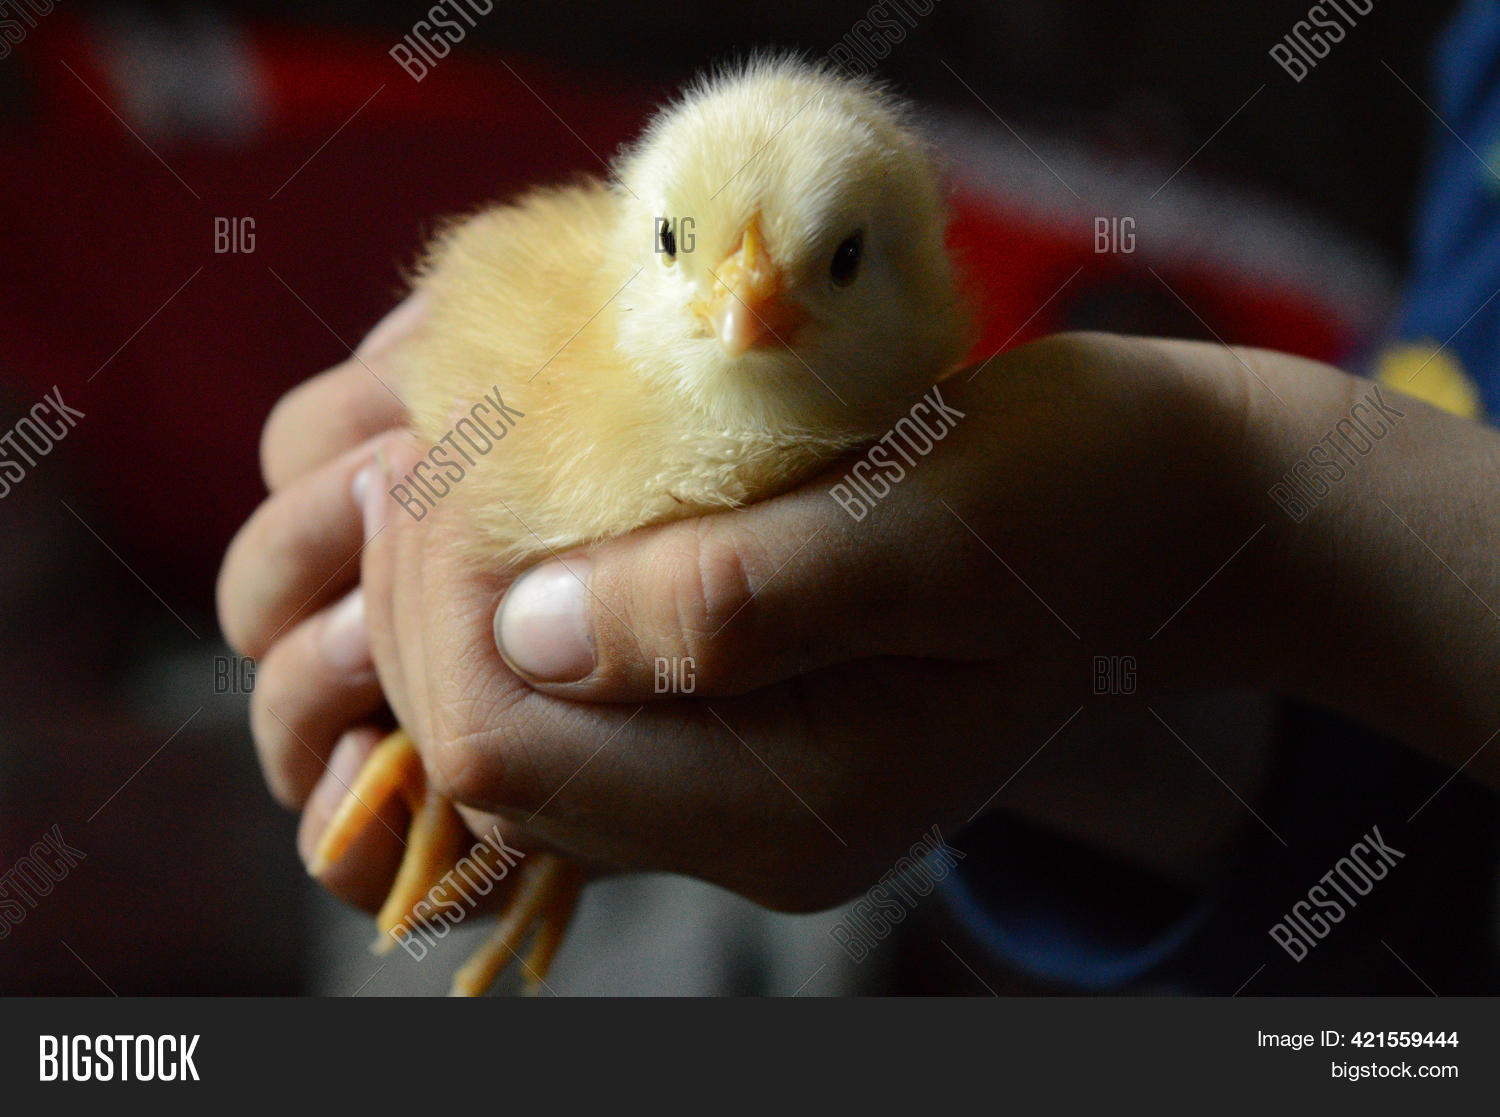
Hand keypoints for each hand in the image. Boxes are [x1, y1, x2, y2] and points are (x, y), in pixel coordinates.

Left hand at [346, 332, 1284, 904]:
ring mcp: (727, 795)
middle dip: (424, 594)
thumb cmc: (1066, 495)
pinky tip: (531, 498)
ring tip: (475, 458)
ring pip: (504, 728)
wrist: (1148, 512)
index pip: (504, 742)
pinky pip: (559, 696)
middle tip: (439, 437)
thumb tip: (526, 626)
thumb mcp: (925, 525)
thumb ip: (735, 598)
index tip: (453, 442)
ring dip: (458, 594)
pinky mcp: (725, 738)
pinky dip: (513, 596)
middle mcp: (740, 833)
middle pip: (482, 750)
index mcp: (791, 810)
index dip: (437, 598)